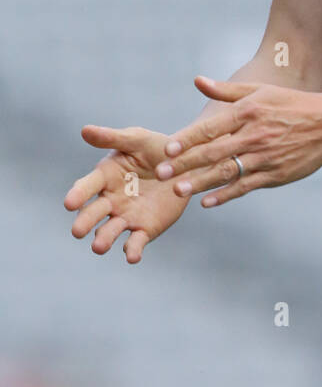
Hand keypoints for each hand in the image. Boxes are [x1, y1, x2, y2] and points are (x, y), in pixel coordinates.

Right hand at [64, 126, 190, 263]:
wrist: (186, 165)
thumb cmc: (156, 148)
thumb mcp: (137, 139)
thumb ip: (113, 137)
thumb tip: (85, 130)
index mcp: (105, 177)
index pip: (87, 186)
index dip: (78, 194)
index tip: (69, 203)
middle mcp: (110, 200)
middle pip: (94, 213)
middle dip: (85, 221)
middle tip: (77, 231)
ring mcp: (126, 216)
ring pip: (110, 230)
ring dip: (104, 238)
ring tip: (99, 246)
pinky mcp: (145, 229)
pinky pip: (136, 242)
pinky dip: (133, 251)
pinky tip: (132, 256)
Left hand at [155, 76, 321, 207]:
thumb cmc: (293, 104)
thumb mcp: (260, 91)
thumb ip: (226, 91)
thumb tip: (197, 81)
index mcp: (248, 112)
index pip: (211, 127)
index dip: (187, 139)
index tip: (167, 148)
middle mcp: (254, 135)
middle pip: (213, 152)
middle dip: (185, 163)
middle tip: (161, 173)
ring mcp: (265, 157)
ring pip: (227, 172)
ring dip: (200, 182)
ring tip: (178, 191)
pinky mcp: (275, 175)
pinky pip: (245, 186)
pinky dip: (225, 195)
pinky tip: (207, 202)